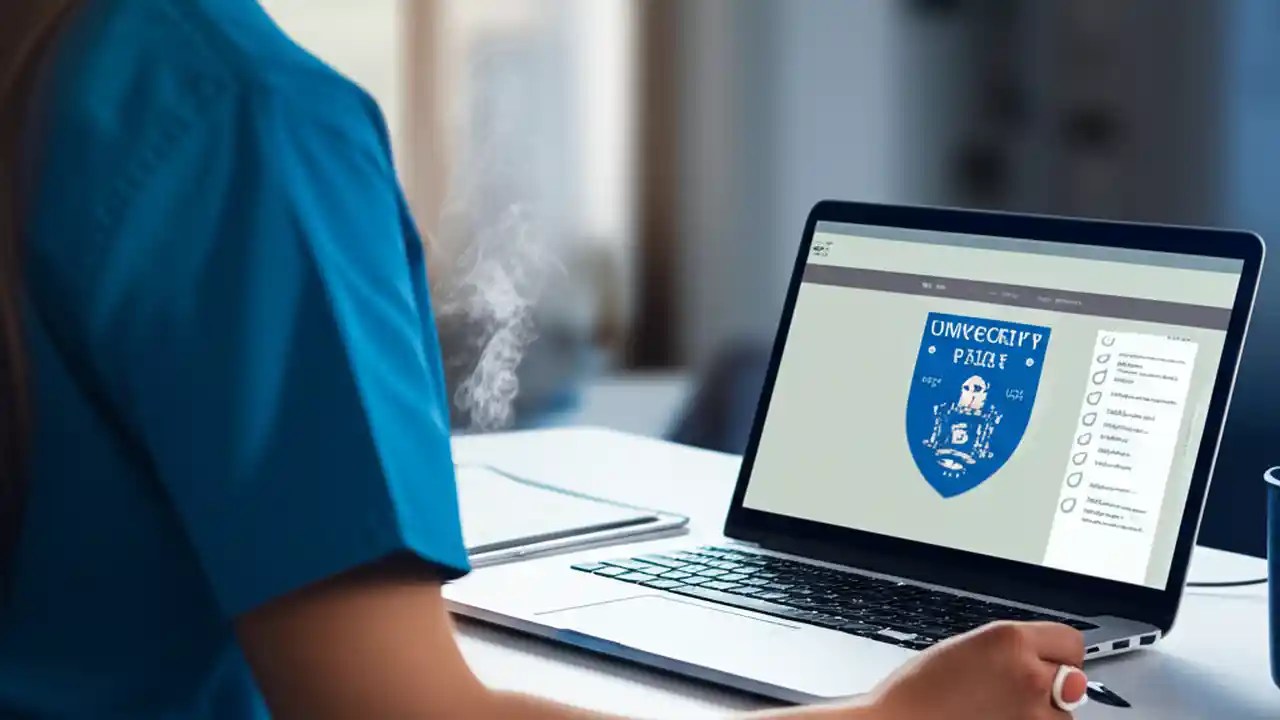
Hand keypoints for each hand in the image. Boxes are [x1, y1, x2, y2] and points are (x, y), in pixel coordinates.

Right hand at [862, 621, 1086, 719]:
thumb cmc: (919, 691)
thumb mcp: (968, 648)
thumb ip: (1018, 651)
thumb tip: (1058, 670)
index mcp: (1010, 640)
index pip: (1070, 642)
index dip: (1054, 653)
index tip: (1044, 662)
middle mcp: (1030, 675)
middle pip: (1073, 679)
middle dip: (1051, 685)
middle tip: (1011, 692)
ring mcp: (1033, 715)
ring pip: (1064, 714)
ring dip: (1043, 714)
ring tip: (998, 712)